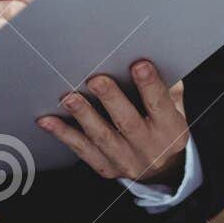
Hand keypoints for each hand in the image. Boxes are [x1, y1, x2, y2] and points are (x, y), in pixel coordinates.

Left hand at [35, 59, 188, 184]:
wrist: (161, 169)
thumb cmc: (163, 125)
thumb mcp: (175, 108)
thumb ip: (166, 86)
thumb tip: (150, 53)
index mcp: (171, 130)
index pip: (160, 105)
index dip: (150, 85)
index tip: (139, 64)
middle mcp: (150, 148)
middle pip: (128, 123)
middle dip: (111, 99)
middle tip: (96, 79)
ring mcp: (126, 160)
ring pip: (102, 137)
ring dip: (84, 116)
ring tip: (69, 98)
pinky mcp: (106, 167)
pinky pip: (82, 150)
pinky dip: (63, 134)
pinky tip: (48, 121)